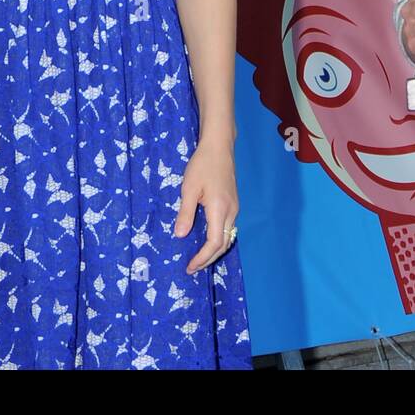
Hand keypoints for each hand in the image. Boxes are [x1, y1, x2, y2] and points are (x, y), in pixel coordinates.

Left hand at [175, 138, 239, 274]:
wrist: (219, 147)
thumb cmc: (202, 165)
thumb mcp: (189, 189)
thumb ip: (185, 213)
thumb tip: (180, 235)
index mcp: (220, 210)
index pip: (214, 243)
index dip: (202, 258)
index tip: (190, 267)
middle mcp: (231, 212)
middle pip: (223, 244)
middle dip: (209, 259)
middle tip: (192, 267)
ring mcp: (234, 207)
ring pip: (227, 237)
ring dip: (214, 250)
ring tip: (199, 258)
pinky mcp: (233, 203)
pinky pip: (227, 228)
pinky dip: (217, 239)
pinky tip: (207, 239)